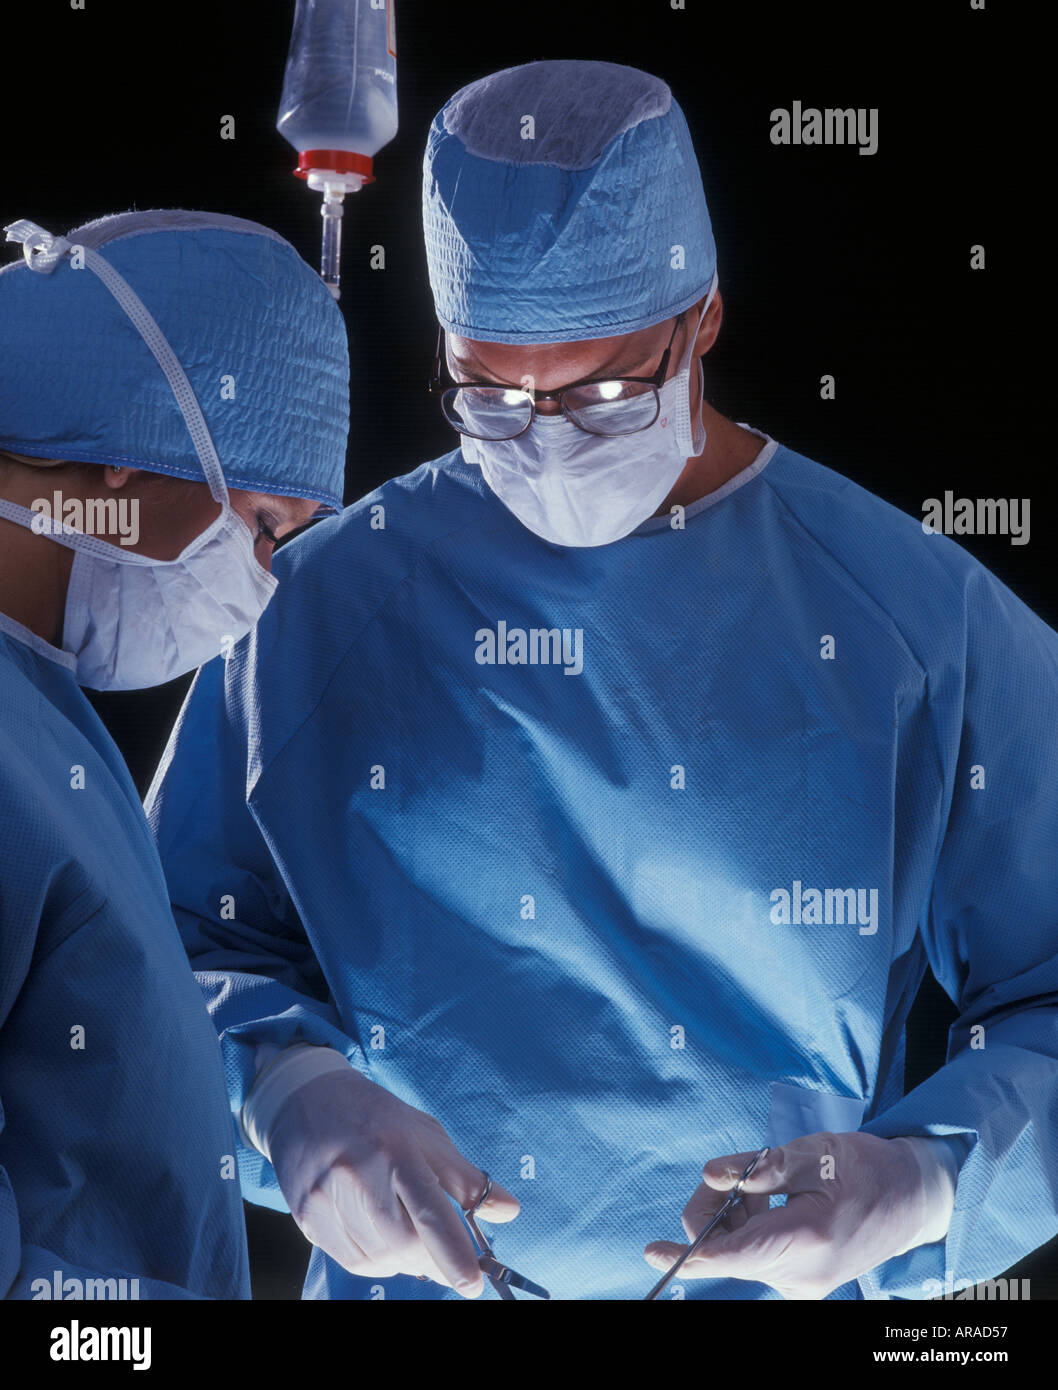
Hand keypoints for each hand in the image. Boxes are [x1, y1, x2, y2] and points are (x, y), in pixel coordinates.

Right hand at [265, 1067, 518, 1294]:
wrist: (307, 1100)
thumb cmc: (376, 1118)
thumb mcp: (426, 1134)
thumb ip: (467, 1178)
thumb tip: (509, 1210)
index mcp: (397, 1148)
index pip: (429, 1212)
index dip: (453, 1254)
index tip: (472, 1284)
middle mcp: (359, 1173)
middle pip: (402, 1243)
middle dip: (430, 1261)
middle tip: (445, 1260)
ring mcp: (327, 1197)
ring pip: (376, 1259)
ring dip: (403, 1262)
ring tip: (411, 1239)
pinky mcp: (307, 1216)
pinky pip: (350, 1260)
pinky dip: (375, 1261)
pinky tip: (382, 1237)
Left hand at [644, 1131, 956, 1298]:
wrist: (912, 1200)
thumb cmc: (866, 1169)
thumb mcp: (811, 1153)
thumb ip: (757, 1167)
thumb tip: (710, 1176)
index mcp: (806, 1238)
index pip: (733, 1254)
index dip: (687, 1253)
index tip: (651, 1251)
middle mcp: (801, 1272)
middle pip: (728, 1247)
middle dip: (716, 1209)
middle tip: (737, 1173)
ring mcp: (802, 1281)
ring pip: (739, 1251)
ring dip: (735, 1215)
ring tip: (764, 1184)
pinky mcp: (801, 1279)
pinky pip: (756, 1255)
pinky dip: (751, 1226)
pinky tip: (770, 1201)